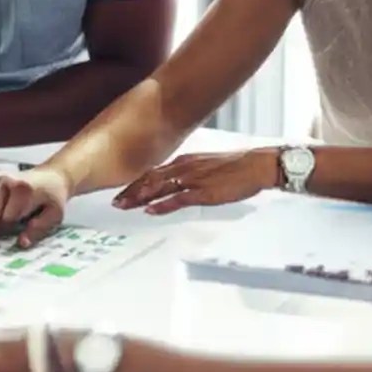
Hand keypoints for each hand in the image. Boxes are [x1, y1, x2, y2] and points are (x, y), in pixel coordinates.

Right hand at [0, 167, 69, 247]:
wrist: (50, 177)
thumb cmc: (52, 198)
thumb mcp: (54, 215)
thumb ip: (39, 229)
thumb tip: (20, 244)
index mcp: (19, 188)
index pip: (4, 220)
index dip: (8, 231)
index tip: (16, 231)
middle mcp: (1, 181)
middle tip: (5, 229)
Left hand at [112, 148, 278, 214]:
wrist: (256, 164)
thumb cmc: (235, 167)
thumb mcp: (205, 167)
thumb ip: (189, 174)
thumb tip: (176, 184)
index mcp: (184, 161)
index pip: (153, 172)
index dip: (136, 182)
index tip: (122, 191)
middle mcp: (183, 167)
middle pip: (150, 179)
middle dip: (131, 190)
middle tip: (115, 202)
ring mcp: (192, 179)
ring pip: (159, 187)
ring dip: (139, 197)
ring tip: (124, 206)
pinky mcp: (204, 191)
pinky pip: (178, 198)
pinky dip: (162, 204)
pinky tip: (150, 210)